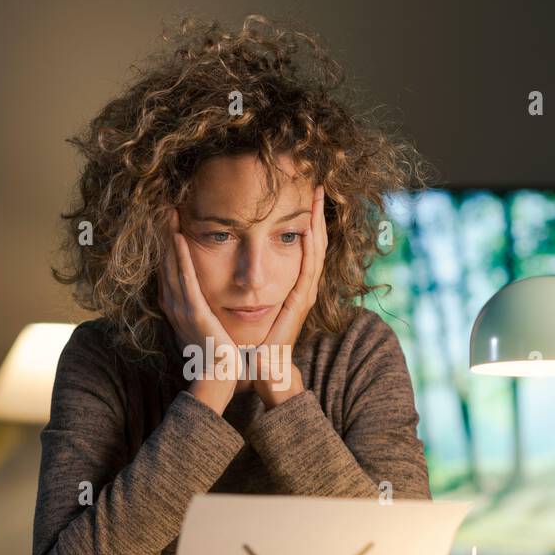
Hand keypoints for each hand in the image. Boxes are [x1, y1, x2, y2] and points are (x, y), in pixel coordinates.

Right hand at [158, 208, 238, 413]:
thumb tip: (201, 297)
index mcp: (176, 307)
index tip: (167, 222)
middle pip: (164, 262)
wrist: (219, 376)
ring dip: (169, 238)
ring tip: (169, 213)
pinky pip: (186, 280)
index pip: (166, 269)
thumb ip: (199, 309)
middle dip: (163, 234)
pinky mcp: (194, 313)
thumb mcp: (203, 325)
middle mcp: (173, 305)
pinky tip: (179, 238)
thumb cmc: (216, 353)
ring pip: (171, 265)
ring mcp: (181, 309)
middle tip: (164, 208)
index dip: (165, 245)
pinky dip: (181, 258)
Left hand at [252, 184, 325, 407]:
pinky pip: (310, 268)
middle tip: (320, 183)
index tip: (306, 193)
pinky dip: (313, 246)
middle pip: (315, 241)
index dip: (307, 219)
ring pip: (317, 250)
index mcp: (292, 287)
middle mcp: (303, 287)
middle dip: (318, 213)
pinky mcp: (301, 303)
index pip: (303, 245)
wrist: (263, 370)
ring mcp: (305, 295)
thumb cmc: (254, 343)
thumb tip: (234, 265)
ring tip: (319, 197)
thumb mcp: (250, 306)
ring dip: (319, 222)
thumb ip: (249, 286)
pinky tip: (311, 227)